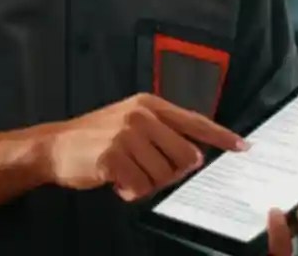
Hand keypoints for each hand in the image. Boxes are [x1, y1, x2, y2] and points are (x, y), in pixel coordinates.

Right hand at [44, 93, 247, 200]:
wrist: (55, 146)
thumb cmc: (95, 137)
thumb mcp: (130, 123)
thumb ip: (162, 132)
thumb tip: (195, 156)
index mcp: (149, 105)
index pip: (194, 121)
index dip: (220, 136)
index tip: (243, 146)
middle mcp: (141, 116)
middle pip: (185, 156)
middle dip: (170, 172)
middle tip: (145, 170)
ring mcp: (127, 135)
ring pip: (163, 176)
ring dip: (146, 184)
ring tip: (125, 173)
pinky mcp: (114, 156)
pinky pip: (141, 187)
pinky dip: (130, 192)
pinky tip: (115, 181)